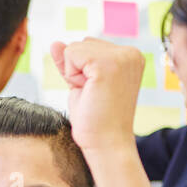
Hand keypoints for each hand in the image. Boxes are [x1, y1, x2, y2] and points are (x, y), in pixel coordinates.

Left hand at [49, 38, 144, 154]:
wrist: (106, 144)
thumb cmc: (95, 120)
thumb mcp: (81, 84)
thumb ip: (71, 62)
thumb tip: (55, 42)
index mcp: (130, 56)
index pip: (89, 46)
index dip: (82, 71)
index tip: (96, 92)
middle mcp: (131, 53)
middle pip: (81, 43)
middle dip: (77, 71)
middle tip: (93, 95)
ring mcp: (122, 57)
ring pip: (74, 48)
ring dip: (73, 74)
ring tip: (92, 95)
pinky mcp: (109, 64)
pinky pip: (71, 54)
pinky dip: (71, 75)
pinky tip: (87, 91)